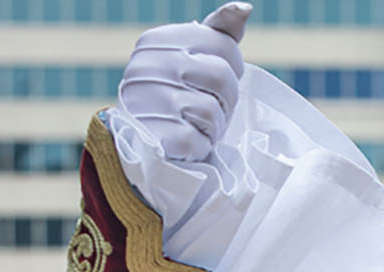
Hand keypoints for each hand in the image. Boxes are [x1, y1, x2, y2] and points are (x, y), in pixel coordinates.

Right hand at [118, 2, 250, 163]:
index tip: (210, 79)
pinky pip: (199, 140)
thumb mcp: (193, 59)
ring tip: (191, 124)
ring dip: (212, 125)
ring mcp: (151, 101)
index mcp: (157, 41)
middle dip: (224, 99)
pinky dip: (199, 146)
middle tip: (205, 107)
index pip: (224, 45)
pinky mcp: (157, 136)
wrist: (138, 144)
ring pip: (213, 111)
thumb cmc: (175, 97)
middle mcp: (149, 65)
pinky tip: (183, 141)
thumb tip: (245, 8)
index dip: (230, 68)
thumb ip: (218, 33)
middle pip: (223, 77)